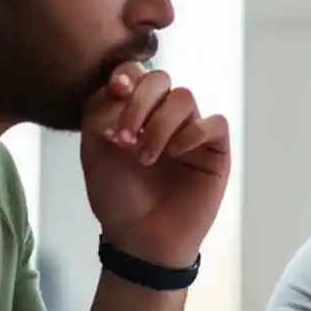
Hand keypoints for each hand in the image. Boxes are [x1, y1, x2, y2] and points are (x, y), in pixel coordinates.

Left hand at [81, 62, 230, 268]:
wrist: (141, 236)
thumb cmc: (117, 195)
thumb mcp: (94, 148)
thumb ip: (102, 109)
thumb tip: (126, 85)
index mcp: (133, 110)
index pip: (136, 73)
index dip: (127, 73)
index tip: (116, 89)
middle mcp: (163, 116)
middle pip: (161, 79)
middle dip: (140, 102)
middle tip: (125, 137)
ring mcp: (191, 131)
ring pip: (185, 98)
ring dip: (161, 124)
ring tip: (146, 156)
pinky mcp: (215, 150)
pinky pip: (215, 123)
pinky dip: (193, 133)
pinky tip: (175, 154)